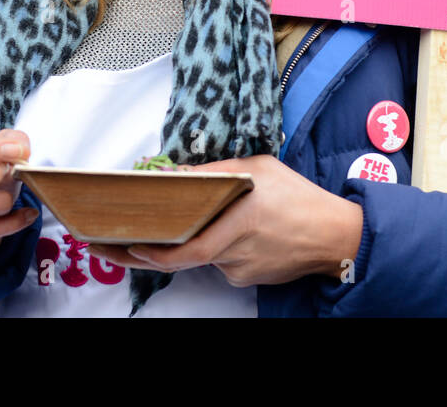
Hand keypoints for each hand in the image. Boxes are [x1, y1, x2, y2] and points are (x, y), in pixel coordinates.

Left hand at [87, 155, 362, 286]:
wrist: (337, 236)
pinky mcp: (249, 278)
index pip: (188, 251)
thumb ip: (218, 171)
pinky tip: (241, 229)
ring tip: (209, 215)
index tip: (127, 247)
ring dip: (196, 238)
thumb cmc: (300, 197)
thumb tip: (178, 173)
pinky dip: (219, 245)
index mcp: (240, 222)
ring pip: (205, 255)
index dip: (154, 254)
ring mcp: (242, 269)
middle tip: (108, 246)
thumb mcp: (261, 168)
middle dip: (144, 252)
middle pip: (185, 255)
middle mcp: (236, 252)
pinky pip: (222, 261)